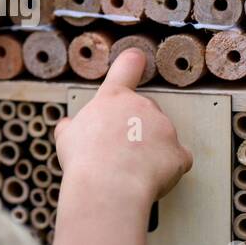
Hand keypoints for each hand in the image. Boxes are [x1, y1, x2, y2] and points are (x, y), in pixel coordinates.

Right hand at [53, 48, 193, 209]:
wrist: (108, 185)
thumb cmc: (85, 161)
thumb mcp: (67, 138)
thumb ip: (72, 127)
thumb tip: (68, 127)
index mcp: (114, 98)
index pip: (127, 67)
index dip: (132, 62)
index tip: (136, 58)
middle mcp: (142, 106)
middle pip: (145, 111)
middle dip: (136, 128)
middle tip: (119, 150)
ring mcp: (164, 128)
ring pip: (162, 136)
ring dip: (151, 149)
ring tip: (131, 170)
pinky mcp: (178, 152)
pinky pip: (178, 158)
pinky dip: (169, 167)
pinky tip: (152, 177)